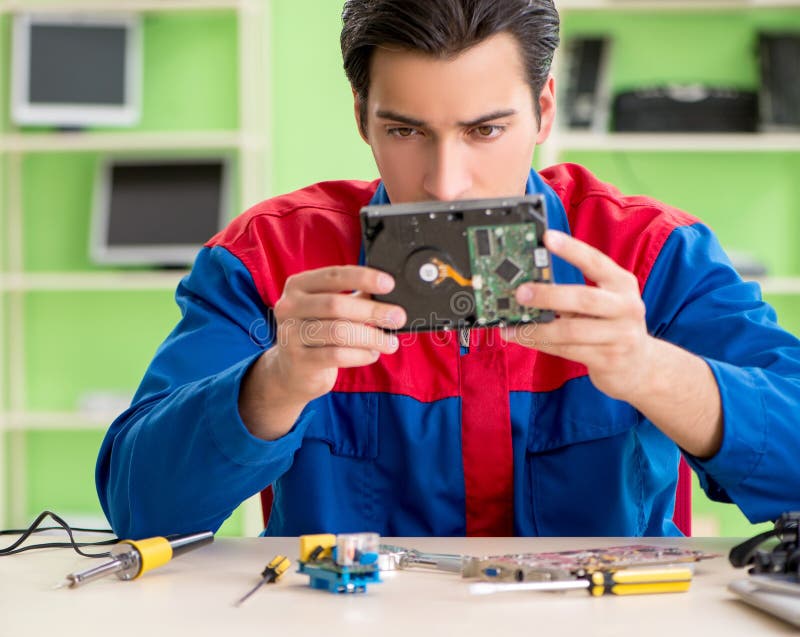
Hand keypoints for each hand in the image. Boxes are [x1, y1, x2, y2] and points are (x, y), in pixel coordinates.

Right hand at [240, 265, 405, 438]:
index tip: (389, 284)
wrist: (291, 371)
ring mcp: (290, 334)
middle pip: (336, 304)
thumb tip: (387, 292)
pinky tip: (372, 354)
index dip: (363, 278)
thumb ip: (355, 298)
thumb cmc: (318, 334)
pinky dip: (361, 354)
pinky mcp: (298, 360)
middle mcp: (289, 306)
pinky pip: (337, 355)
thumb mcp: (330, 311)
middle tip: (398, 317)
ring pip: (338, 332)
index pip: (333, 276)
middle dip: (372, 310)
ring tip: (390, 342)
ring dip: (371, 337)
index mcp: (298, 286)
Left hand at [501, 230, 654, 401]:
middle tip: (520, 293)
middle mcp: (627, 307)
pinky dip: (540, 343)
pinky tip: (523, 338)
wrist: (641, 366)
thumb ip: (575, 291)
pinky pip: (566, 350)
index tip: (547, 238)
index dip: (571, 249)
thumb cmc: (611, 326)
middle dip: (548, 295)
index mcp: (622, 284)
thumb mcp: (605, 302)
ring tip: (511, 325)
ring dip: (536, 328)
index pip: (596, 261)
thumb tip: (530, 285)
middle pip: (584, 298)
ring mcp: (620, 336)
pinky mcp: (608, 359)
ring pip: (570, 330)